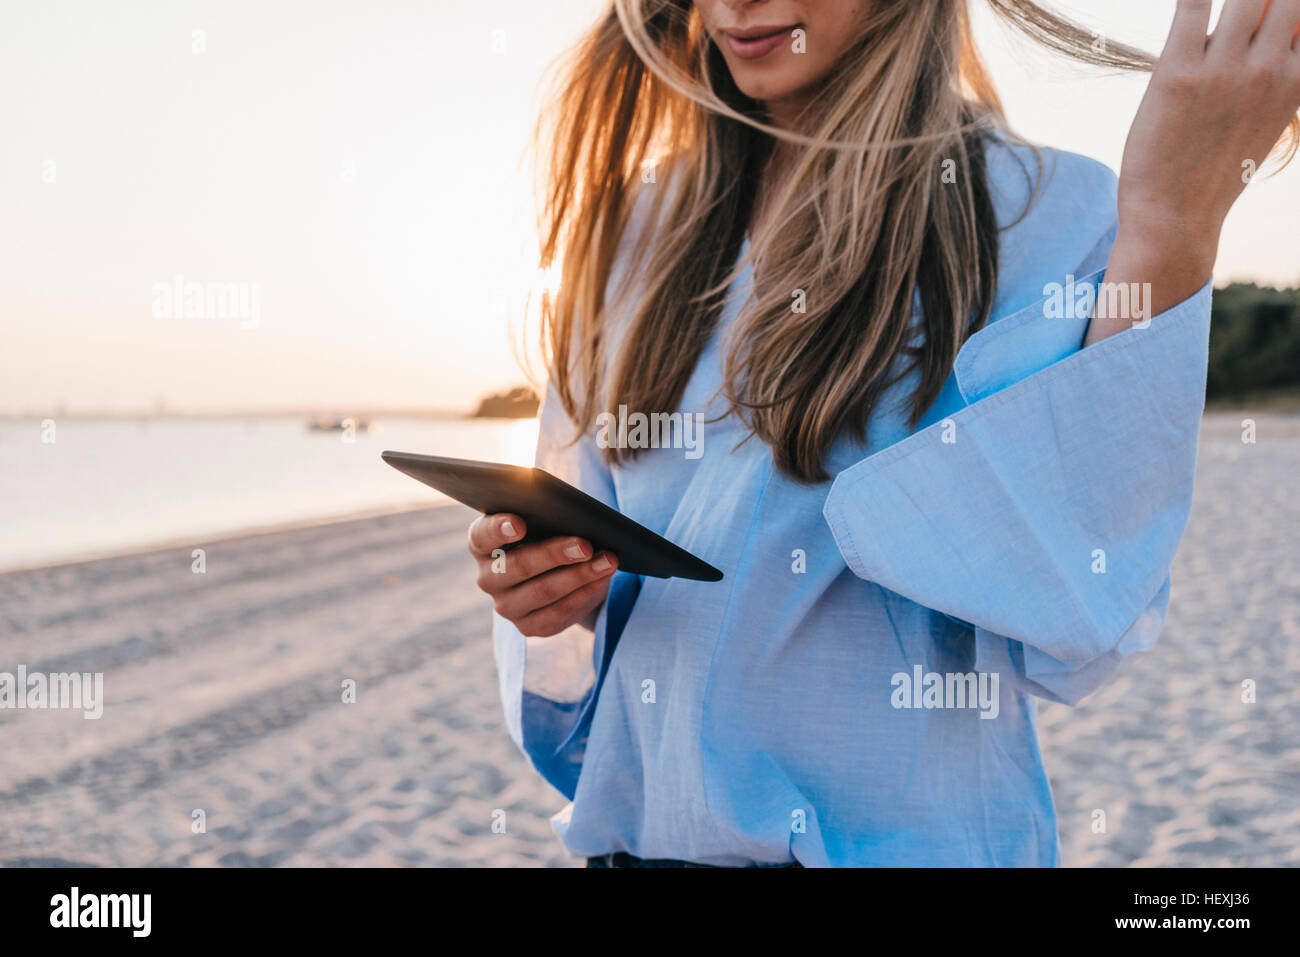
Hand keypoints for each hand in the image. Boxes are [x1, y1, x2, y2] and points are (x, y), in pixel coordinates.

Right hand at [467, 513, 617, 636]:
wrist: (560, 571)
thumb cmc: (547, 533)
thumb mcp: (543, 520)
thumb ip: (546, 515)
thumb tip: (575, 516)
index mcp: (482, 543)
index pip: (482, 536)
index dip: (499, 529)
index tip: (520, 524)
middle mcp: (487, 577)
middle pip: (517, 566)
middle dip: (554, 554)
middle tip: (585, 545)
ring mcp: (506, 606)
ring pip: (542, 592)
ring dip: (579, 576)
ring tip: (608, 560)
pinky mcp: (528, 626)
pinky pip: (557, 613)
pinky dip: (584, 594)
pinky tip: (602, 579)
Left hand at [1091, 0, 1299, 342]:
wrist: (1174, 220)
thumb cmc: (1213, 172)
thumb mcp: (1264, 122)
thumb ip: (1272, 77)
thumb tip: (1257, 36)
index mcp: (1295, 81)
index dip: (1286, 15)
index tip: (1272, 17)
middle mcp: (1270, 69)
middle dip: (1267, 0)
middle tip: (1244, 11)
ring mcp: (1225, 70)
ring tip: (1216, 9)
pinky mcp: (1178, 73)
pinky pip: (1192, 6)